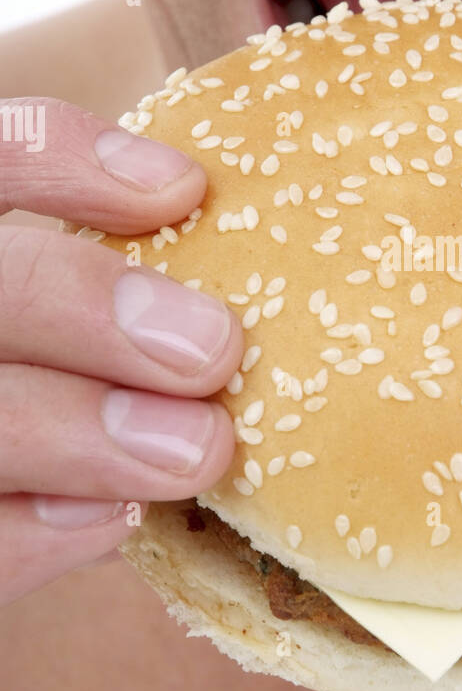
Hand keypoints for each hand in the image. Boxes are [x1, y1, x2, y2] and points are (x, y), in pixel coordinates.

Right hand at [0, 98, 242, 605]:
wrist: (16, 490)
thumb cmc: (84, 375)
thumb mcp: (92, 308)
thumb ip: (122, 265)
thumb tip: (210, 209)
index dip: (68, 157)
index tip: (186, 189)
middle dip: (88, 308)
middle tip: (213, 349)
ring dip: (84, 434)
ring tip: (200, 450)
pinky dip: (42, 532)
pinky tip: (122, 518)